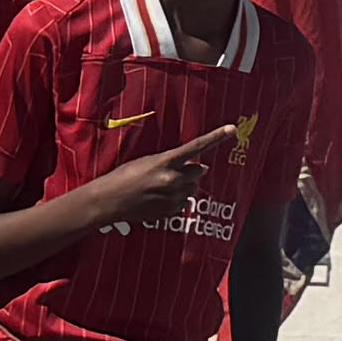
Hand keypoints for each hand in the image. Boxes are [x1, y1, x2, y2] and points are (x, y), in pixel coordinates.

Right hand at [89, 132, 219, 227]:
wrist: (109, 200)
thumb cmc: (124, 176)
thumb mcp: (147, 162)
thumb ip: (172, 163)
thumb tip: (198, 167)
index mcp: (165, 161)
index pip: (196, 147)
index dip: (216, 137)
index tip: (232, 129)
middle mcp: (173, 179)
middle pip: (199, 171)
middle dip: (193, 171)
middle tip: (176, 172)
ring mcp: (173, 197)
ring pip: (193, 189)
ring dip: (185, 186)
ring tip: (163, 186)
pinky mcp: (170, 211)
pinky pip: (183, 203)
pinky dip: (177, 200)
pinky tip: (159, 198)